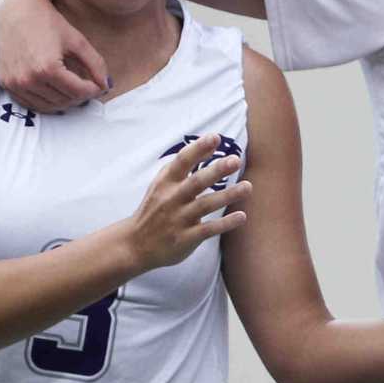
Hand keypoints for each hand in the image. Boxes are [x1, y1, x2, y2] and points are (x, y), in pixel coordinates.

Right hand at [0, 0, 109, 110]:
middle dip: (80, 96)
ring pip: (48, 106)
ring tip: (72, 88)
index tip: (99, 85)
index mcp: (48, 68)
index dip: (93, 90)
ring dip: (64, 101)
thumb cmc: (48, 23)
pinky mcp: (6, 83)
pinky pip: (30, 103)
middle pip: (64, 101)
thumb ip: (96, 65)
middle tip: (87, 86)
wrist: (16, 11)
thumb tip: (107, 86)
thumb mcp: (78, 42)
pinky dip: (45, 102)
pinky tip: (54, 91)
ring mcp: (15, 83)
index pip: (79, 92)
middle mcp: (28, 79)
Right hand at [121, 134, 248, 271]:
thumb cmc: (155, 208)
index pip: (182, 162)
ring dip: (228, 195)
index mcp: (165, 183)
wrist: (135, 245)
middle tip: (235, 160)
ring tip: (248, 187)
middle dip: (216, 171)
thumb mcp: (163, 184)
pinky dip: (225, 223)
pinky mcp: (185, 238)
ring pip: (205, 205)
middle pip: (196, 182)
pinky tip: (242, 216)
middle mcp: (171, 199)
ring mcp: (178, 219)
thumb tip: (210, 143)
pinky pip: (208, 229)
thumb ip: (185, 165)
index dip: (198, 149)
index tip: (215, 137)